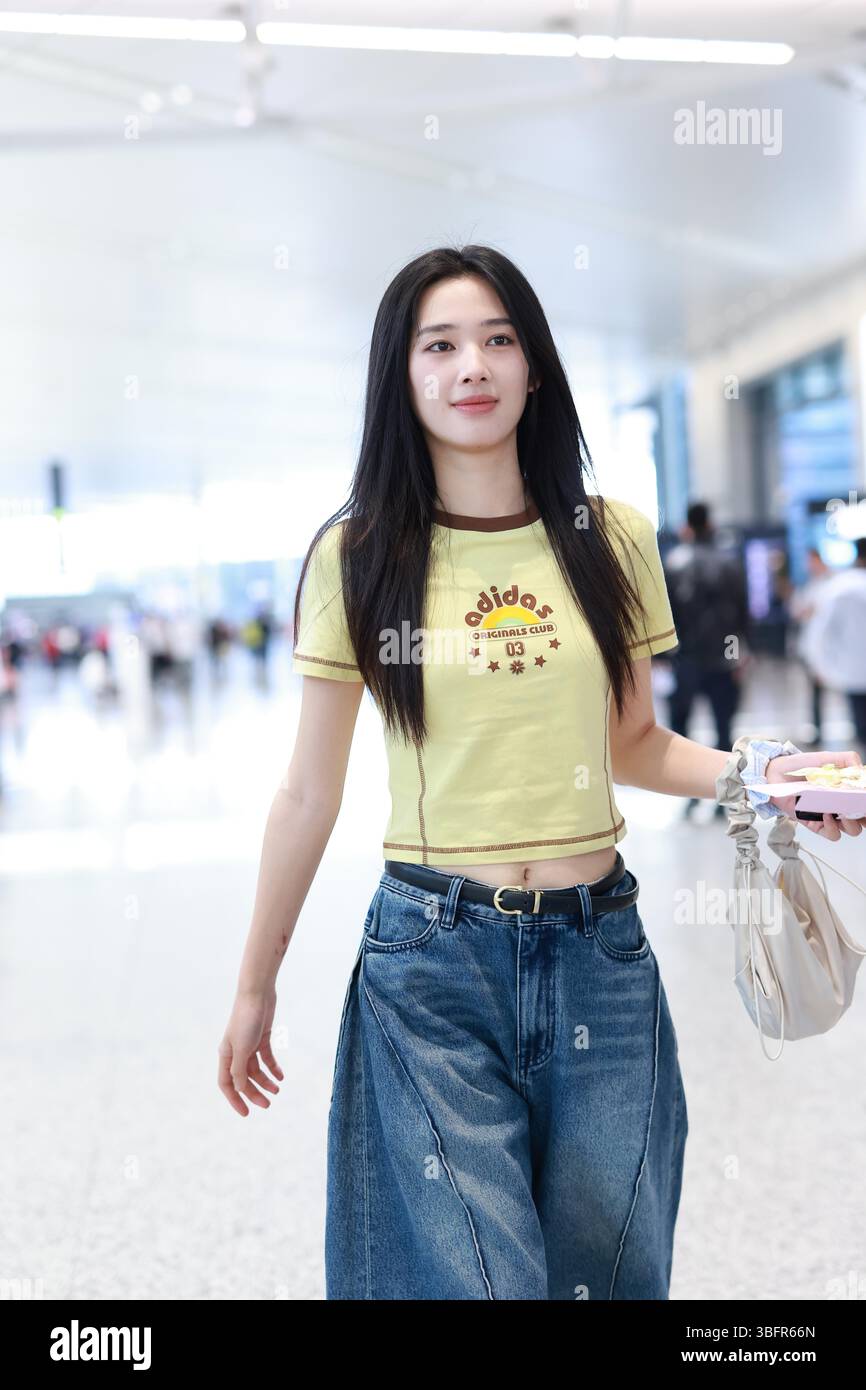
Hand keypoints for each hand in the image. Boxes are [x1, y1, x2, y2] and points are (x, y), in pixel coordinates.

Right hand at [218, 988, 283, 1115]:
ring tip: (278, 1090)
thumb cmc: (246, 1019)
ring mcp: (249, 1044)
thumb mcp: (242, 1049)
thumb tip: (238, 1089)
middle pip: (243, 1079)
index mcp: (226, 1055)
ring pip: (256, 1070)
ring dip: (266, 1081)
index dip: (235, 1100)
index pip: (227, 1084)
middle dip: (254, 1093)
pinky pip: (266, 1058)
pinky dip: (273, 1067)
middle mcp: (236, 1051)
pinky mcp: (262, 1037)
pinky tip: (281, 1076)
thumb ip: (239, 1070)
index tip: (246, 1113)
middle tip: (268, 1105)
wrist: (258, 993)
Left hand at [765, 749, 864, 840]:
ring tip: (842, 810)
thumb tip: (861, 770)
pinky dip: (834, 827)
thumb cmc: (800, 766)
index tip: (864, 798)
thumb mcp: (827, 759)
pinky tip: (826, 814)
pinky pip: (832, 834)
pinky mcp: (816, 824)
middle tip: (859, 807)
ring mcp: (830, 816)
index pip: (864, 803)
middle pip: (863, 819)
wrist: (776, 774)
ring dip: (852, 822)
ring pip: (852, 829)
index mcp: (847, 790)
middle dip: (864, 816)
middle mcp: (841, 805)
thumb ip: (847, 760)